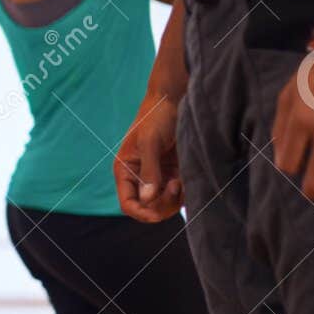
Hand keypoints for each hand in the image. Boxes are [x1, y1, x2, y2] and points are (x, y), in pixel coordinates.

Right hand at [115, 90, 183, 221]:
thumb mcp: (150, 143)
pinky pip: (180, 193)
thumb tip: (148, 201)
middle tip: (175, 185)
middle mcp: (140, 176)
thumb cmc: (157, 117)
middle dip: (161, 203)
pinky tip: (188, 178)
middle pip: (148, 207)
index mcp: (126, 170)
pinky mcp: (175, 172)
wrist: (176, 99)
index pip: (128, 203)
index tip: (156, 215)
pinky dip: (185, 192)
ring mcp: (159, 176)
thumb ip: (150, 172)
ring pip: (165, 203)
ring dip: (174, 199)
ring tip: (181, 181)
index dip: (140, 212)